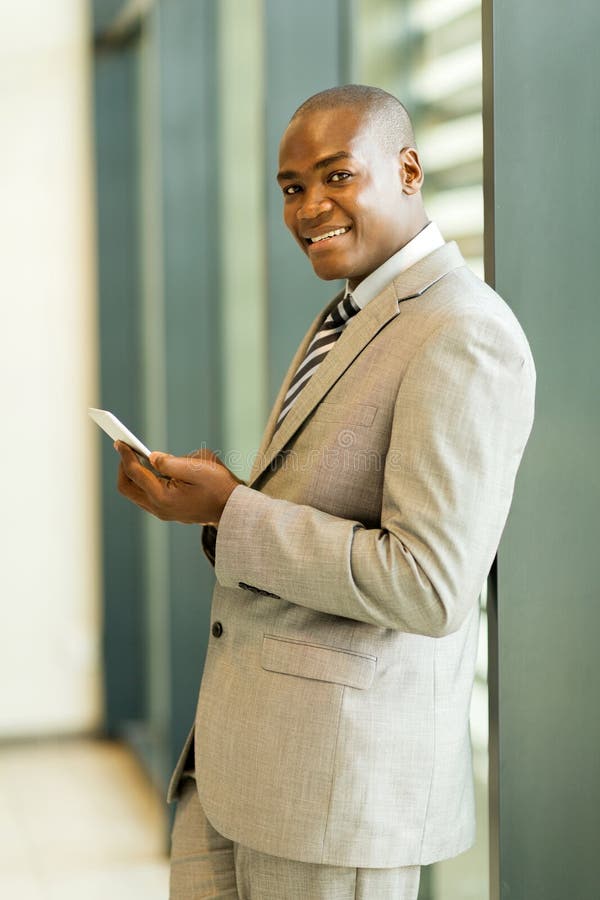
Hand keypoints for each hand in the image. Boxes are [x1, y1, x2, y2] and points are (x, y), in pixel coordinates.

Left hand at [115, 442, 242, 524]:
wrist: (232, 509)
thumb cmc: (219, 486)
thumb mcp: (198, 468)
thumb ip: (171, 462)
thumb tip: (152, 457)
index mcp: (163, 497)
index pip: (134, 473)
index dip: (125, 455)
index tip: (119, 441)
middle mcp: (158, 508)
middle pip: (126, 487)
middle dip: (123, 466)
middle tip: (125, 448)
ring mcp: (161, 512)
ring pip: (134, 493)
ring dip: (132, 474)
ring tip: (136, 456)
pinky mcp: (166, 511)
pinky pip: (145, 495)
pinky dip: (142, 481)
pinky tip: (150, 468)